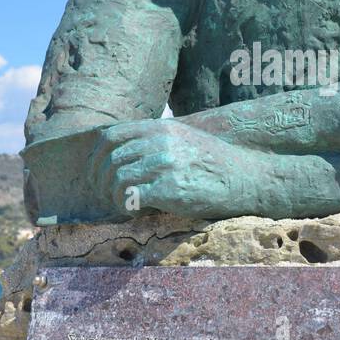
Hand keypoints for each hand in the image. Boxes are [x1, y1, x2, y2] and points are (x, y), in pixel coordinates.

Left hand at [88, 120, 264, 218]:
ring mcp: (165, 165)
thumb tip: (121, 151)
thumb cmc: (214, 161)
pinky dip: (125, 206)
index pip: (111, 135)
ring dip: (112, 195)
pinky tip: (133, 211)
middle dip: (100, 180)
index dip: (96, 155)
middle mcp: (160, 142)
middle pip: (111, 159)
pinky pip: (132, 197)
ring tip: (119, 204)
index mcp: (160, 128)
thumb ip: (154, 139)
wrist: (245, 178)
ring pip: (117, 178)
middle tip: (103, 194)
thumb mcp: (183, 137)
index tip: (94, 171)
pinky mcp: (170, 189)